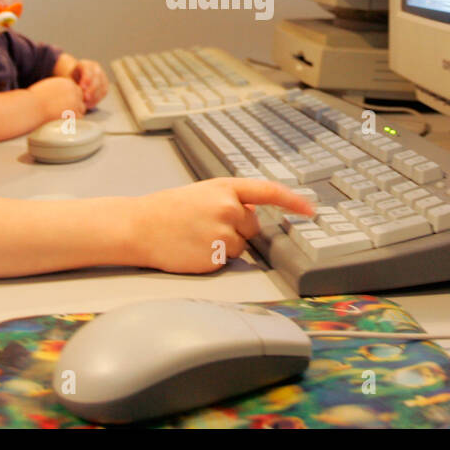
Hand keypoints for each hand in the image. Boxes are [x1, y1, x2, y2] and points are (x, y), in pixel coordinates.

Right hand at [29, 75, 85, 120]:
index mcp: (67, 83)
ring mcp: (75, 103)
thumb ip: (59, 89)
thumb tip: (63, 96)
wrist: (32, 106)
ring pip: (82, 109)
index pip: (76, 90)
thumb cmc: (35, 98)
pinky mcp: (74, 114)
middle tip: (65, 111)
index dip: (72, 98)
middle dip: (75, 105)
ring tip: (64, 117)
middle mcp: (74, 91)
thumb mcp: (49, 86)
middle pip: (81, 99)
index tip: (65, 103)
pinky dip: (74, 120)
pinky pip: (79, 118)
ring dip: (75, 113)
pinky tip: (65, 121)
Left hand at [69, 59, 108, 107]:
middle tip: (85, 97)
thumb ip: (71, 83)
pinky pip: (103, 92)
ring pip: (102, 86)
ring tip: (86, 103)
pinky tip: (89, 104)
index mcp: (85, 64)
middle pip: (97, 78)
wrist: (78, 79)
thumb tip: (72, 92)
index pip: (88, 69)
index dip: (86, 78)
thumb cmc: (71, 79)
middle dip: (91, 89)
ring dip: (94, 96)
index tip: (81, 88)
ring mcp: (102, 76)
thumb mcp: (68, 78)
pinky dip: (96, 99)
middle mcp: (96, 68)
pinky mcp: (105, 85)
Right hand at [127, 178, 314, 273]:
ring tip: (194, 237)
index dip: (292, 201)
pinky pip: (225, 262)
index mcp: (225, 187)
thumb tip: (250, 215)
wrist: (138, 227)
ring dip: (222, 246)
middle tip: (204, 225)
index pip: (267, 192)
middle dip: (235, 229)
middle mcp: (228, 208)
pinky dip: (212, 259)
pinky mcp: (215, 256)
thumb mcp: (202, 194)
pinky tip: (192, 250)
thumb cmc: (166, 210)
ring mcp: (222, 232)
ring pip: (239, 247)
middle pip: (251, 226)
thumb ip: (229, 200)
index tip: (310, 209)